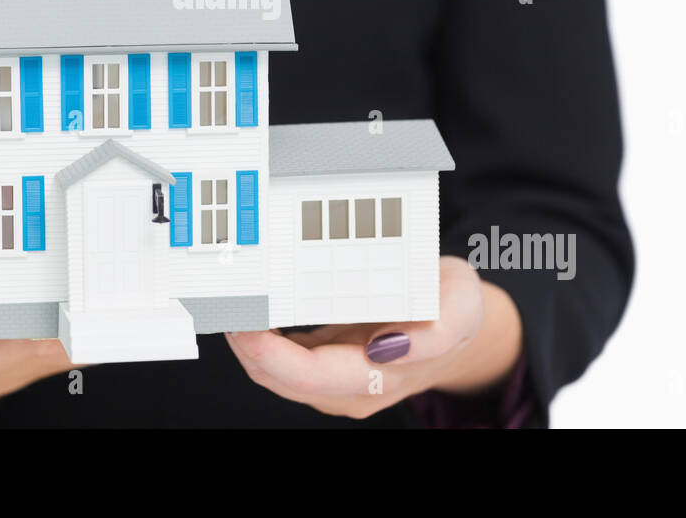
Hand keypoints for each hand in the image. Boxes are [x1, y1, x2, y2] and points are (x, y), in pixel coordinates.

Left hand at [224, 256, 522, 418]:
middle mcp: (350, 385)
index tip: (244, 321)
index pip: (308, 375)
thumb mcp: (462, 309)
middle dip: (244, 343)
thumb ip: (434, 337)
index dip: (268, 353)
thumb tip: (386, 349)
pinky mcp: (325, 357)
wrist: (456, 315)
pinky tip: (250, 306)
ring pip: (275, 370)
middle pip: (280, 377)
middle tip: (223, 302)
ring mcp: (334, 375)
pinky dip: (261, 332)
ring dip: (247, 339)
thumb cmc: (454, 308)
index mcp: (379, 375)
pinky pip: (282, 354)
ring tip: (228, 299)